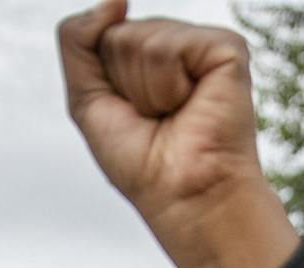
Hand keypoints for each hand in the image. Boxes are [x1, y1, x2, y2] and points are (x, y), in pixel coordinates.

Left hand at [57, 2, 298, 267]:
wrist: (183, 196)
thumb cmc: (142, 162)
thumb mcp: (87, 100)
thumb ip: (77, 41)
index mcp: (147, 57)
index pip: (101, 36)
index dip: (106, 84)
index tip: (135, 118)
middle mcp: (175, 45)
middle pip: (116, 35)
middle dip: (125, 86)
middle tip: (155, 119)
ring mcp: (202, 44)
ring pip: (139, 39)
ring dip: (146, 90)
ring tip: (173, 115)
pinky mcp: (227, 48)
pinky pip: (168, 46)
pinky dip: (169, 85)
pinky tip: (191, 104)